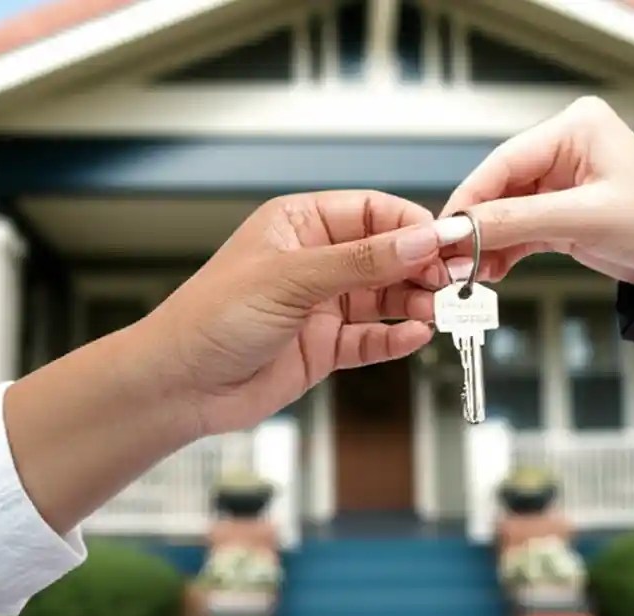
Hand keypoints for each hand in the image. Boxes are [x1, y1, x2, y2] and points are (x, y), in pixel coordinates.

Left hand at [145, 190, 467, 434]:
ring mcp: (320, 306)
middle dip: (421, 268)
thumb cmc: (211, 317)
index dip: (413, 227)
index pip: (372, 213)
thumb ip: (360, 262)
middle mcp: (314, 262)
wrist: (179, 384)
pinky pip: (371, 338)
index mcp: (299, 224)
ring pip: (385, 299)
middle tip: (454, 282)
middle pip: (387, 256)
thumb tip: (419, 240)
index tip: (447, 243)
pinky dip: (395, 338)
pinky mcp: (323, 347)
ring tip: (439, 312)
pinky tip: (414, 337)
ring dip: (414, 304)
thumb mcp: (291, 278)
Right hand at [440, 96, 633, 286]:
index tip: (445, 230)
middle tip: (450, 258)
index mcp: (575, 128)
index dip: (471, 197)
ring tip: (468, 274)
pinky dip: (503, 251)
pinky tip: (490, 272)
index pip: (504, 160)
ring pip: (505, 211)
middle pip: (499, 187)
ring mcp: (560, 180)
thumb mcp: (584, 219)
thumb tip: (461, 230)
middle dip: (476, 226)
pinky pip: (519, 229)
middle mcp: (564, 148)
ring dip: (487, 243)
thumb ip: (517, 222)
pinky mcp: (560, 211)